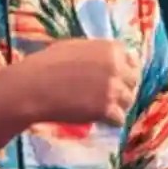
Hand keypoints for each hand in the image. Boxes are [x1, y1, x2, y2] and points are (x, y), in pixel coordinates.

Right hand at [15, 39, 140, 125]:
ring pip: (128, 101)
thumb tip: (110, 60)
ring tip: (99, 107)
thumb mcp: (76, 47)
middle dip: (122, 88)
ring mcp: (112, 89)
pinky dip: (109, 121)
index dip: (124, 71)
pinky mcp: (106, 109)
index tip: (116, 78)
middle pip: (133, 81)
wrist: (34, 86)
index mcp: (111, 48)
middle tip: (106, 96)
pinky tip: (95, 117)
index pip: (132, 60)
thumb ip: (98, 53)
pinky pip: (119, 119)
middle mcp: (116, 67)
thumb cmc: (47, 64)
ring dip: (116, 105)